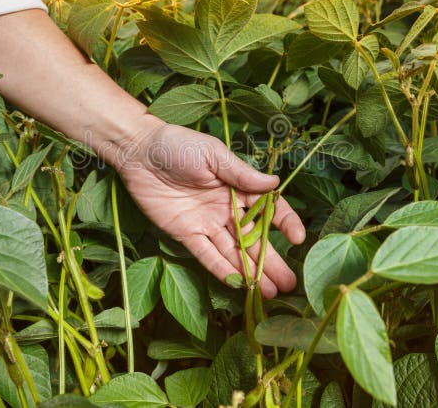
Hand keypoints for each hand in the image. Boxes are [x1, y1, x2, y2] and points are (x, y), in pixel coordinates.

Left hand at [115, 116, 305, 297]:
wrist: (139, 152)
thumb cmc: (178, 144)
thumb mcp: (214, 154)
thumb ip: (242, 173)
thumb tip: (275, 183)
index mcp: (238, 186)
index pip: (269, 208)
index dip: (284, 223)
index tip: (298, 238)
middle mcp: (226, 208)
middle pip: (254, 238)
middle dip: (271, 261)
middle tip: (290, 283)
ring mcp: (207, 223)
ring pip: (234, 252)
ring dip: (252, 272)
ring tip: (272, 293)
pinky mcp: (185, 234)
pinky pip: (206, 254)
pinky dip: (222, 270)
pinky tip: (240, 285)